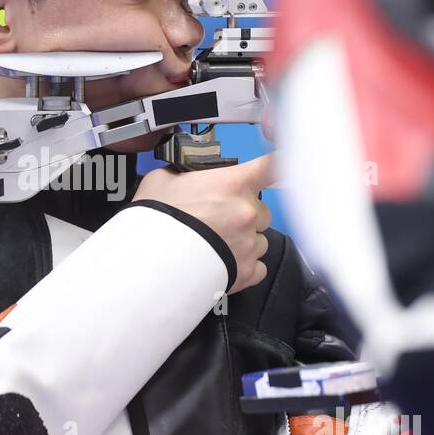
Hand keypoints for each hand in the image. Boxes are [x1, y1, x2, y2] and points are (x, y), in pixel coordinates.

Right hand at [132, 154, 274, 292]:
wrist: (151, 260)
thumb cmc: (157, 221)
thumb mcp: (163, 180)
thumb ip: (183, 174)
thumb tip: (182, 174)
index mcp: (233, 184)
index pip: (271, 166)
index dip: (279, 163)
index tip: (282, 165)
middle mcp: (247, 212)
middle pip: (262, 211)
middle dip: (245, 215)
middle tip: (218, 220)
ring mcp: (249, 243)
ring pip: (260, 240)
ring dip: (244, 241)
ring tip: (216, 244)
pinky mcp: (247, 271)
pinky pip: (258, 267)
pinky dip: (245, 266)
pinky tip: (224, 262)